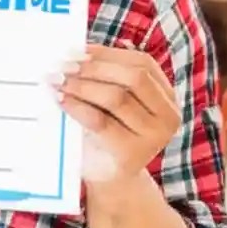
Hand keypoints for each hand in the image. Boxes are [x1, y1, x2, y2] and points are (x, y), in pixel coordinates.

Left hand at [53, 43, 181, 183]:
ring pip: (117, 97)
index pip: (142, 63)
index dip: (108, 53)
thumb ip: (106, 78)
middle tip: (63, 65)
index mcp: (167, 96)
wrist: (109, 177)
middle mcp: (168, 116)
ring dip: (82, 85)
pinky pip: (100, 121)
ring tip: (58, 80)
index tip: (76, 50)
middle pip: (133, 77)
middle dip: (95, 67)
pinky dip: (77, 106)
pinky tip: (61, 100)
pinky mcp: (131, 153)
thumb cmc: (107, 133)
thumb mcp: (112, 103)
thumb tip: (78, 49)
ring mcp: (154, 137)